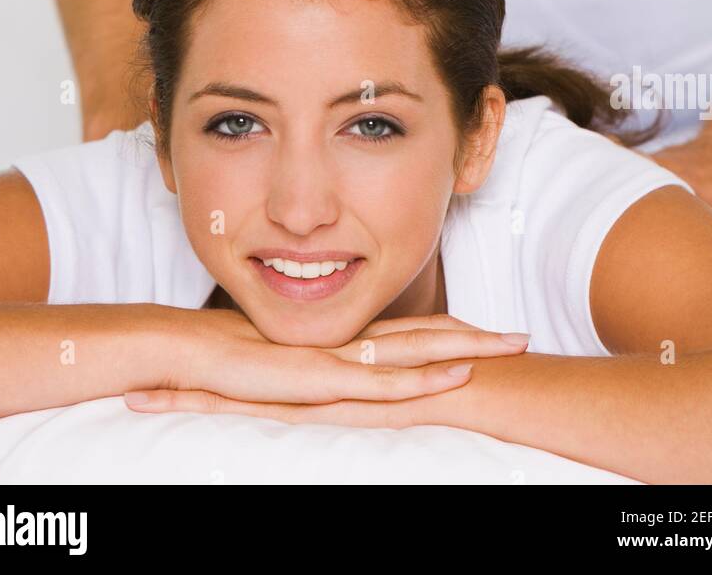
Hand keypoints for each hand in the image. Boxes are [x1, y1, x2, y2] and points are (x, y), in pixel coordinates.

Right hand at [125, 312, 529, 419]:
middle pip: (427, 335)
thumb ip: (312, 371)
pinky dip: (423, 377)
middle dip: (477, 336)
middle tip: (523, 335)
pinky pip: (384, 380)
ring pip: (417, 351)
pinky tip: (454, 374)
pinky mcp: (326, 378)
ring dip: (467, 349)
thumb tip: (333, 380)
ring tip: (510, 345)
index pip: (408, 332)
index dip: (450, 330)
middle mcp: (351, 342)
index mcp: (344, 339)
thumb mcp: (282, 371)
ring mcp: (342, 358)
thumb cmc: (227, 363)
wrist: (188, 352)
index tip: (486, 331)